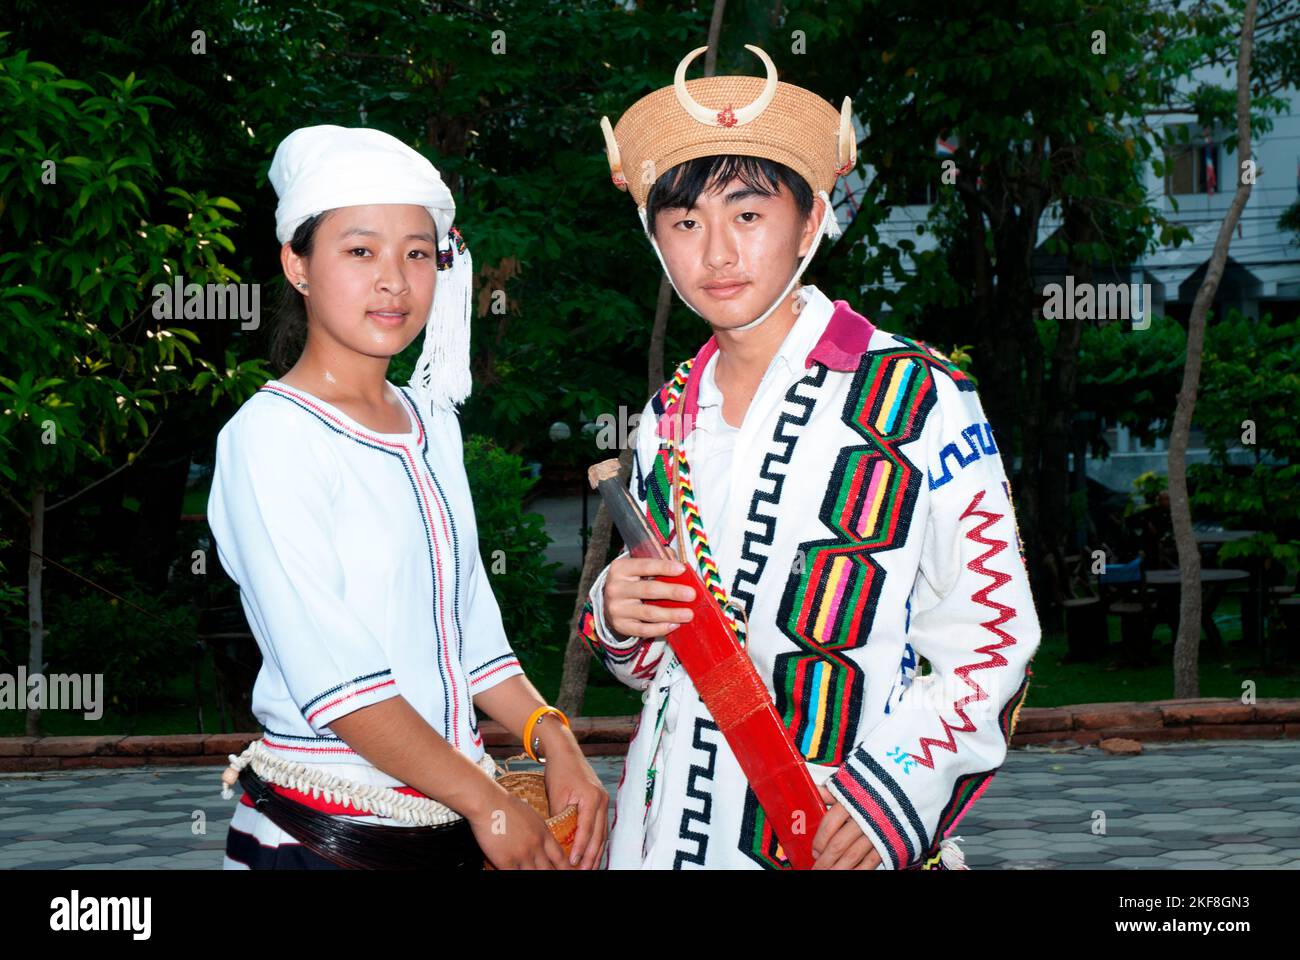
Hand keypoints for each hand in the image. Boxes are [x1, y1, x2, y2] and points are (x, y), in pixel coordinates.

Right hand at [468, 784, 571, 869]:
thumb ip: (539, 830)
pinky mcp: (506, 860)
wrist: (489, 802)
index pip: (560, 857)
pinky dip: (516, 876)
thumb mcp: (531, 816)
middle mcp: (536, 846)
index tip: (571, 871)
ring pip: (534, 875)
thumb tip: (543, 838)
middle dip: (553, 874)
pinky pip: (514, 875)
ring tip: (534, 874)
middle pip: (549, 870)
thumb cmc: (506, 804)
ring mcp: (522, 854)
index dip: (566, 868)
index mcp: (543, 834)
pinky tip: (515, 873)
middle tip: (556, 877)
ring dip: (535, 876)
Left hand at [541, 738, 609, 868]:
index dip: (580, 848)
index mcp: (591, 797)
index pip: (586, 830)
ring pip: (602, 833)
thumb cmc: (559, 771)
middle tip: (583, 871)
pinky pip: (600, 826)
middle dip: (591, 856)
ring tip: (589, 867)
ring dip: (596, 851)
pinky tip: (592, 852)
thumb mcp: (556, 795)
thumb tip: (559, 840)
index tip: (572, 863)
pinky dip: (596, 840)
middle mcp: (602, 800)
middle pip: (599, 835)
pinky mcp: (600, 802)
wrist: (565, 751)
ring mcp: (603, 800)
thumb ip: (560, 818)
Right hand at [603, 556, 694, 639]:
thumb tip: (680, 564)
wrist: (609, 602)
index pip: (645, 566)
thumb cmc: (632, 581)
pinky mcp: (620, 625)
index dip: (664, 567)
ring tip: (688, 614)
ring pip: (648, 613)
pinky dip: (661, 628)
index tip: (682, 569)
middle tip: (691, 594)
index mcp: (620, 569)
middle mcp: (615, 588)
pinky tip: (674, 625)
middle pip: (649, 590)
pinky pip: (644, 630)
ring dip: (671, 614)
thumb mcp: (638, 566)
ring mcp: (616, 609)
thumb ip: (659, 560)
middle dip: (673, 592)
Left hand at [812, 783, 881, 869]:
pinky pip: (871, 861)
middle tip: (817, 868)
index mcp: (851, 802)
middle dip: (825, 860)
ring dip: (838, 868)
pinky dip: (859, 870)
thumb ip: (832, 792)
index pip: (829, 825)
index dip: (819, 840)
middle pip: (838, 844)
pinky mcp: (888, 844)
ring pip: (852, 856)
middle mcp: (863, 818)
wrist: (905, 792)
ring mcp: (876, 833)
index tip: (814, 850)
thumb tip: (813, 790)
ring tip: (829, 873)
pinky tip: (849, 873)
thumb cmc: (873, 790)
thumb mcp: (852, 785)